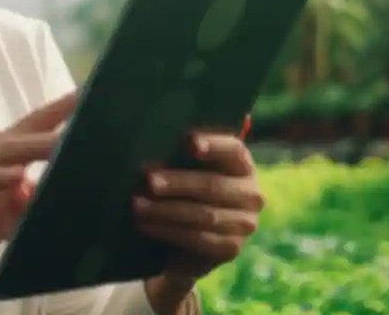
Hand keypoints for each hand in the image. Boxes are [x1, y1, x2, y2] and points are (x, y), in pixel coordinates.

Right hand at [0, 92, 76, 267]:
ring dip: (37, 145)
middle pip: (30, 128)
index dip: (65, 107)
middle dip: (59, 115)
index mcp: (8, 149)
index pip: (41, 122)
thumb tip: (68, 185)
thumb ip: (42, 192)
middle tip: (91, 105)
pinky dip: (0, 178)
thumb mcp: (21, 206)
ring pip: (9, 149)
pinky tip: (20, 177)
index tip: (94, 91)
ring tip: (64, 142)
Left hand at [134, 127, 262, 286]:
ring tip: (137, 205)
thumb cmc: (187, 190)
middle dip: (178, 183)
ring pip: (204, 215)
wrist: (194, 236)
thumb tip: (151, 141)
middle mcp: (251, 193)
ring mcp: (245, 223)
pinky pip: (198, 239)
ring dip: (166, 210)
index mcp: (243, 165)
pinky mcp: (231, 248)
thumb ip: (180, 155)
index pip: (233, 151)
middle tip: (149, 180)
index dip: (214, 145)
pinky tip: (146, 225)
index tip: (190, 142)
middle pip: (213, 185)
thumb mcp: (188, 168)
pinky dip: (169, 231)